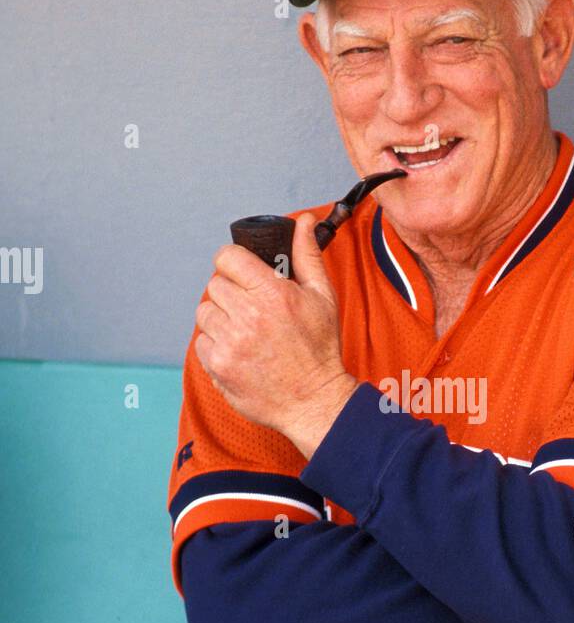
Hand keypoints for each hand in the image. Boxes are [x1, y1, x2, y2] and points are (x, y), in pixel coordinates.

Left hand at [194, 212, 357, 455]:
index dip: (233, 262)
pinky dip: (217, 345)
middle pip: (215, 285)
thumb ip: (306, 255)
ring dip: (222, 319)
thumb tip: (302, 221)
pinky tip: (240, 352)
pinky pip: (202, 342)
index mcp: (272, 293)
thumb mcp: (322, 297)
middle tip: (252, 309)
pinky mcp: (219, 366)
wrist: (314, 401)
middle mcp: (247, 316)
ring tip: (246, 332)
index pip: (228, 257)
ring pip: (205, 313)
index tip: (241, 272)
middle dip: (232, 293)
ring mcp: (230, 343)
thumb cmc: (320, 350)